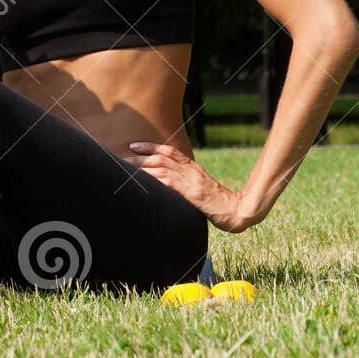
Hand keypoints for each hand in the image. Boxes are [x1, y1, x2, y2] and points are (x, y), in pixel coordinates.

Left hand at [126, 141, 259, 233]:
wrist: (235, 211)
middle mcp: (191, 170)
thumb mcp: (200, 189)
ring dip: (142, 168)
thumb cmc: (218, 204)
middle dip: (140, 156)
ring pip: (161, 168)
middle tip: (122, 157)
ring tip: (126, 169)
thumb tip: (168, 186)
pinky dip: (154, 180)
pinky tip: (142, 182)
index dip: (150, 147)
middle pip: (161, 158)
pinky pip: (169, 182)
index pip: (169, 151)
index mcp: (193, 168)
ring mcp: (191, 180)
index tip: (134, 146)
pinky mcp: (191, 192)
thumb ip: (186, 184)